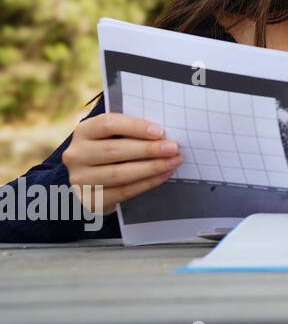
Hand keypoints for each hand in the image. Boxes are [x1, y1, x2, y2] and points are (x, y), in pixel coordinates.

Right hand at [62, 113, 183, 213]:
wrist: (94, 178)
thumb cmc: (112, 147)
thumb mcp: (116, 134)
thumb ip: (133, 130)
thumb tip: (164, 135)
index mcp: (84, 130)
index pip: (109, 124)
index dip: (135, 127)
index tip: (160, 132)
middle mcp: (77, 154)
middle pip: (115, 150)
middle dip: (148, 150)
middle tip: (173, 148)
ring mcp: (80, 178)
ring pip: (119, 173)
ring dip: (151, 168)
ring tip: (173, 162)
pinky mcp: (90, 199)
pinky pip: (122, 191)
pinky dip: (146, 183)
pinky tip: (163, 175)